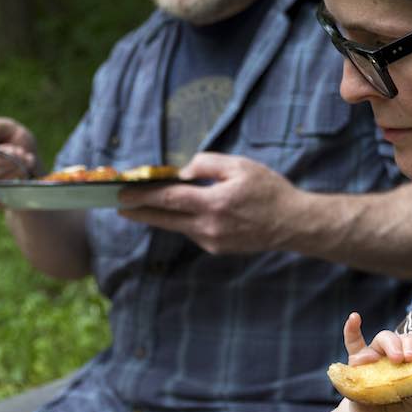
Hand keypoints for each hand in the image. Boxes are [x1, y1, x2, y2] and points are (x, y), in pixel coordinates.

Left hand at [116, 152, 295, 253]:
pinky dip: (183, 221)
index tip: (122, 192)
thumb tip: (183, 170)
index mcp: (214, 204)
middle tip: (118, 204)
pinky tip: (179, 212)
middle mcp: (209, 227)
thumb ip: (207, 164)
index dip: (142, 196)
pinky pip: (193, 231)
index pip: (169, 199)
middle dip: (139, 211)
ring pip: (177, 226)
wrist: (293, 223)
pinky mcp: (217, 248)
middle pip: (165, 219)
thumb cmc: (269, 191)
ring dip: (159, 216)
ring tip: (140, 206)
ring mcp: (212, 241)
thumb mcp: (240, 166)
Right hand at [341, 312, 411, 411]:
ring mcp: (374, 355)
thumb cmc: (400, 409)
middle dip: (409, 344)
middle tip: (411, 357)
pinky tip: (354, 318)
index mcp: (411, 357)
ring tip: (396, 358)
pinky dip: (351, 330)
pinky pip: (352, 343)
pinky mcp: (356, 363)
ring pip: (383, 338)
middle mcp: (393, 352)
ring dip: (391, 344)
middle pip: (402, 337)